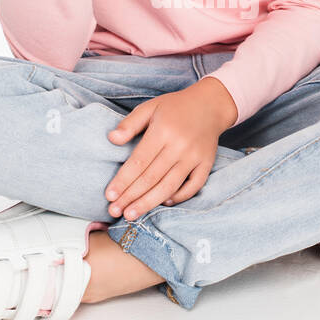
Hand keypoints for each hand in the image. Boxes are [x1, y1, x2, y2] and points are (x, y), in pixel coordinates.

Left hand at [104, 77, 237, 220]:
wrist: (210, 104)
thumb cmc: (176, 107)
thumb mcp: (150, 107)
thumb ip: (130, 123)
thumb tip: (112, 139)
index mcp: (163, 131)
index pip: (138, 162)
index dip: (123, 181)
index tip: (109, 195)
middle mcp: (179, 146)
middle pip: (151, 178)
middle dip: (131, 197)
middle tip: (114, 211)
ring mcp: (194, 157)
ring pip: (169, 186)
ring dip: (148, 203)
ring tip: (131, 215)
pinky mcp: (206, 164)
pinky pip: (193, 186)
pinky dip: (179, 197)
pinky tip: (163, 203)